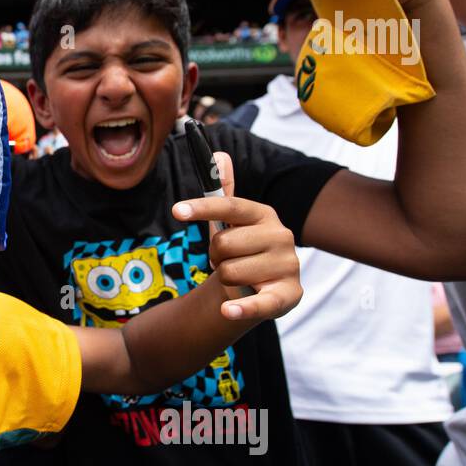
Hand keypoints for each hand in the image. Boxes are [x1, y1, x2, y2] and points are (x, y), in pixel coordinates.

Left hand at [171, 152, 301, 321]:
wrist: (260, 288)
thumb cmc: (241, 251)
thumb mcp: (230, 223)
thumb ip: (223, 191)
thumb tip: (219, 155)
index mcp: (264, 215)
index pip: (231, 206)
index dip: (203, 208)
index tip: (177, 210)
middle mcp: (281, 236)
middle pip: (224, 244)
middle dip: (215, 256)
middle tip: (225, 260)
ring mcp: (288, 266)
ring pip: (228, 272)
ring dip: (224, 278)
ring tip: (237, 277)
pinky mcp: (288, 295)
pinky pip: (258, 302)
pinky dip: (242, 308)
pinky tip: (227, 311)